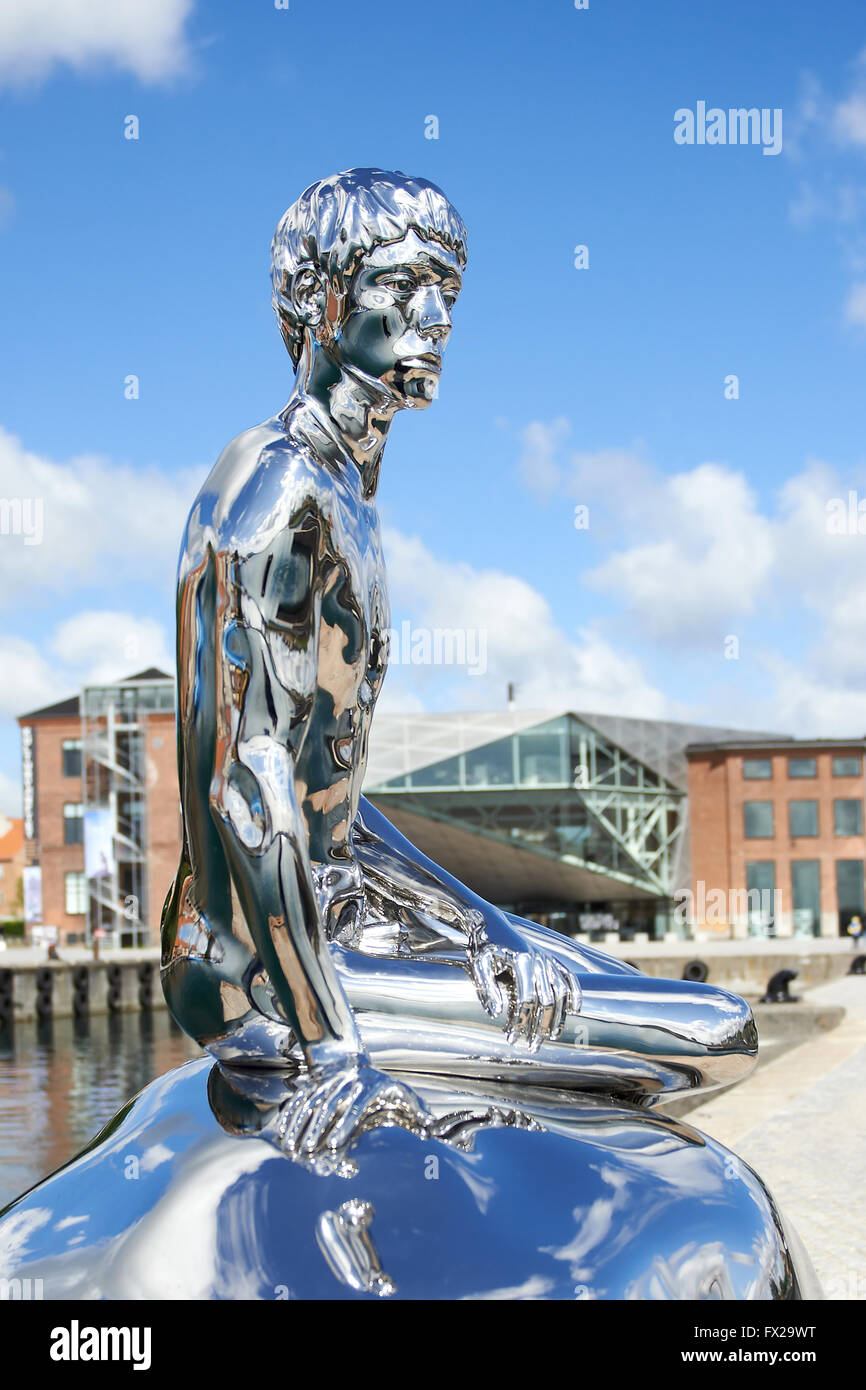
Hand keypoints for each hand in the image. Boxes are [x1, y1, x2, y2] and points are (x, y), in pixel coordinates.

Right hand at [276, 1057, 430, 1168]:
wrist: (355, 1059)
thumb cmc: (385, 1089)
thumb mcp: (404, 1095)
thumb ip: (419, 1114)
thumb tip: (432, 1131)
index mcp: (370, 1086)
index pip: (356, 1106)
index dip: (345, 1125)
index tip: (336, 1147)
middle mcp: (347, 1082)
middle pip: (330, 1106)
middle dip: (318, 1131)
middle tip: (309, 1155)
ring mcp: (328, 1082)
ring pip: (312, 1103)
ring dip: (300, 1127)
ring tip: (292, 1151)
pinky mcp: (313, 1085)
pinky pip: (299, 1099)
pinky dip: (290, 1117)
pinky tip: (282, 1136)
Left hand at [467, 918, 580, 1051]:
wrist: (491, 922)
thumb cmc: (482, 945)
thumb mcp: (478, 963)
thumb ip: (486, 988)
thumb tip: (497, 1013)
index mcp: (522, 961)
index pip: (526, 999)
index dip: (519, 1021)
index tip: (510, 1038)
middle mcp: (539, 960)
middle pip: (546, 1000)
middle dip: (539, 1026)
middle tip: (531, 1047)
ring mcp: (547, 959)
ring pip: (560, 992)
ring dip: (557, 1017)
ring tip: (552, 1037)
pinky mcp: (550, 958)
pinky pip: (568, 976)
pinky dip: (575, 992)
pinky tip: (575, 1010)